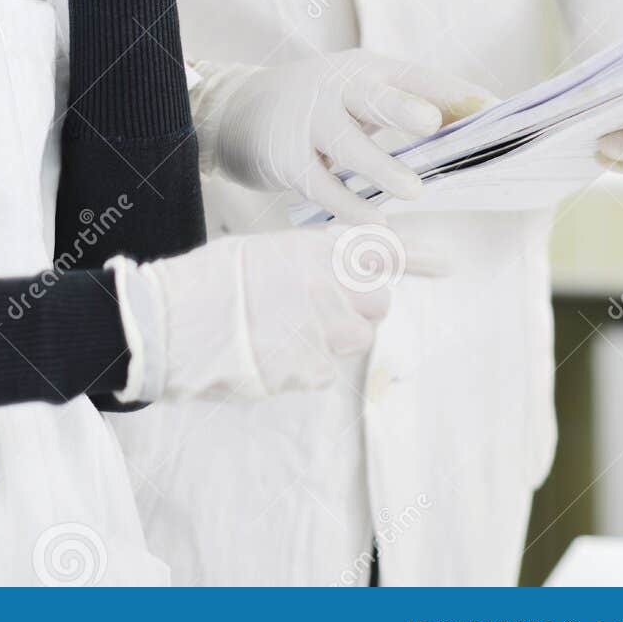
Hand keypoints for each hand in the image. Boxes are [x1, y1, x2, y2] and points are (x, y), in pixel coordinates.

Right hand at [108, 223, 448, 402]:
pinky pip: (324, 371)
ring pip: (354, 340)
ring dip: (331, 338)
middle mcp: (331, 287)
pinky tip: (268, 352)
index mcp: (318, 250)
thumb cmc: (214, 280)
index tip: (447, 264)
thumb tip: (352, 265)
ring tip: (280, 328)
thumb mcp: (268, 250)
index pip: (384, 251)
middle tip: (318, 306)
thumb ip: (314, 258)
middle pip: (378, 305)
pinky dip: (303, 366)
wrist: (176, 321)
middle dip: (359, 307)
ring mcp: (324, 332)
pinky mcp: (311, 370)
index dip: (418, 259)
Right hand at [189, 50, 496, 221]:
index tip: (496, 112)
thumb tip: (480, 126)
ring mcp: (309, 121)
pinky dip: (348, 206)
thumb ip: (413, 108)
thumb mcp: (364, 95)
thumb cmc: (324, 108)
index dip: (455, 94)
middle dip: (402, 107)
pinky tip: (374, 224)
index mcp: (368, 68)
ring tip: (413, 191)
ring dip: (380, 167)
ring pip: (345, 143)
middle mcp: (338, 87)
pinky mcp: (287, 158)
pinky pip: (320, 185)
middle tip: (431, 121)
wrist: (238, 109)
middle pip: (372, 94)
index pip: (416, 76)